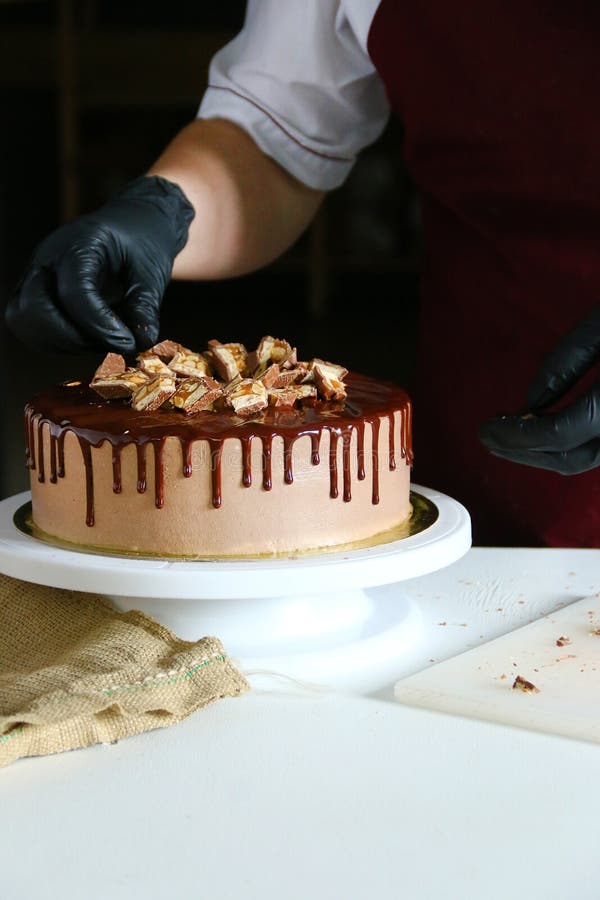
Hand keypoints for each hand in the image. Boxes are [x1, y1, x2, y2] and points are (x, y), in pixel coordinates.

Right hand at [5, 175, 193, 353]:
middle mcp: (48, 258)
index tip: (128, 343)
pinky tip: (90, 338)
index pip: (74, 293)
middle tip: (112, 343)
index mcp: (79, 245)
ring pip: (25, 322)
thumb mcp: (152, 273)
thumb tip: (139, 344)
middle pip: (35, 310)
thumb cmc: (142, 242)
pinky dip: (57, 341)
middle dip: (73, 338)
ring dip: (64, 342)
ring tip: (102, 340)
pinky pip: (31, 326)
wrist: (131, 223)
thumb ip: (144, 308)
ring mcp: (37, 275)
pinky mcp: (35, 292)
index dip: (99, 326)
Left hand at [479, 305, 599, 473]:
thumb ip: (568, 361)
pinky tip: (545, 431)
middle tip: (488, 437)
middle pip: (573, 459)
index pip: (561, 433)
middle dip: (523, 452)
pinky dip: (571, 445)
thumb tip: (530, 404)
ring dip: (544, 454)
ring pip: (590, 459)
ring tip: (508, 437)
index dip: (517, 436)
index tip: (485, 428)